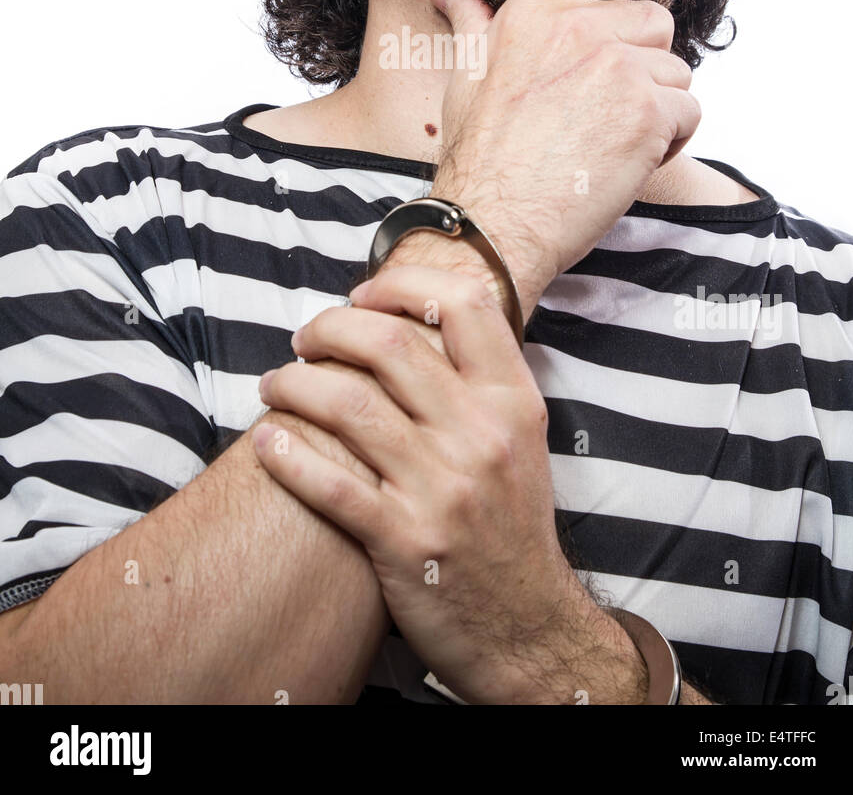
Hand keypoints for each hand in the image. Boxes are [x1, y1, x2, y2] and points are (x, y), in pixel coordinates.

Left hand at [254, 264, 630, 704]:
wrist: (529, 626)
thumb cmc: (511, 524)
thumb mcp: (520, 440)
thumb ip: (478, 381)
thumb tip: (410, 320)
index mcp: (513, 402)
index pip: (464, 304)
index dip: (402, 284)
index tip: (362, 294)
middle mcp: (482, 436)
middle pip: (388, 344)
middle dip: (328, 328)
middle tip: (304, 339)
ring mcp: (443, 489)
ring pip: (347, 404)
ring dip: (294, 385)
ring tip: (275, 386)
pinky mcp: (404, 541)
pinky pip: (329, 484)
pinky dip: (286, 455)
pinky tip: (266, 443)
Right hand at [427, 0, 700, 307]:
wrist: (492, 223)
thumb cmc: (477, 157)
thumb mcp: (466, 77)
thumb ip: (471, 25)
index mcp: (532, 12)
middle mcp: (577, 28)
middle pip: (654, 21)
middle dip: (644, 63)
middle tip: (601, 111)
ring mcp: (617, 67)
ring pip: (676, 72)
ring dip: (658, 108)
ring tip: (608, 142)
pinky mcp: (648, 110)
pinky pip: (689, 112)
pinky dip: (671, 140)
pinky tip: (627, 162)